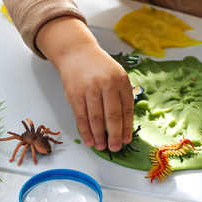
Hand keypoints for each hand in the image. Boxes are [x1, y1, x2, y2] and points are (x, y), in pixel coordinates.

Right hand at [36, 17, 133, 151]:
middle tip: (115, 148)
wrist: (77, 53)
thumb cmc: (99, 67)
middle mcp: (106, 84)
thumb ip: (121, 96)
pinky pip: (81, 117)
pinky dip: (85, 131)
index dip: (127, 127)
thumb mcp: (116, 75)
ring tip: (101, 146)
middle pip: (112, 116)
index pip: (126, 109)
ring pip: (96, 119)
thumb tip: (124, 125)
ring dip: (99, 136)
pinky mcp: (75, 94)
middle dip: (114, 136)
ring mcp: (89, 89)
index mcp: (121, 80)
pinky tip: (89, 140)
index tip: (126, 140)